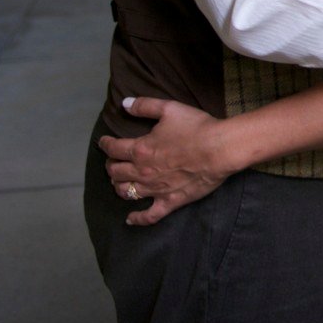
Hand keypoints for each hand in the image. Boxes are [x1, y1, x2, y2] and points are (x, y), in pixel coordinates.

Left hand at [99, 98, 232, 226]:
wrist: (219, 150)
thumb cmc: (196, 127)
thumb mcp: (169, 109)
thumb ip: (144, 105)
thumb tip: (123, 103)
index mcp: (140, 149)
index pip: (114, 149)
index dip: (105, 144)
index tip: (103, 142)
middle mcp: (142, 172)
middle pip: (116, 172)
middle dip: (111, 166)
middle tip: (113, 161)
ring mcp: (154, 190)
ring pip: (126, 192)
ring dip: (119, 186)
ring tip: (120, 182)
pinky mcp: (169, 202)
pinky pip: (149, 215)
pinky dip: (137, 219)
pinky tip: (130, 219)